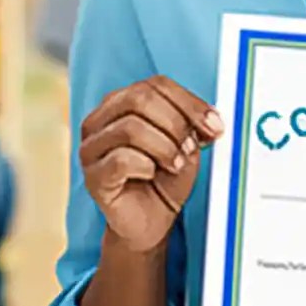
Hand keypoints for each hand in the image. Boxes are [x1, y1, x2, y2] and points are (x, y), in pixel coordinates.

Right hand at [80, 75, 224, 252]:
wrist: (152, 221)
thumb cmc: (166, 178)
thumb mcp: (186, 143)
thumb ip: (192, 124)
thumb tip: (209, 117)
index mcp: (121, 103)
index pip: (156, 84)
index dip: (190, 103)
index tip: (215, 126)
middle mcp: (99, 120)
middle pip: (140, 98)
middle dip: (176, 123)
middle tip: (191, 147)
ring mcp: (91, 148)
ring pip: (131, 128)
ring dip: (164, 147)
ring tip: (176, 164)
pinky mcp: (92, 177)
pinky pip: (121, 160)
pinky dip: (146, 166)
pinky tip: (152, 174)